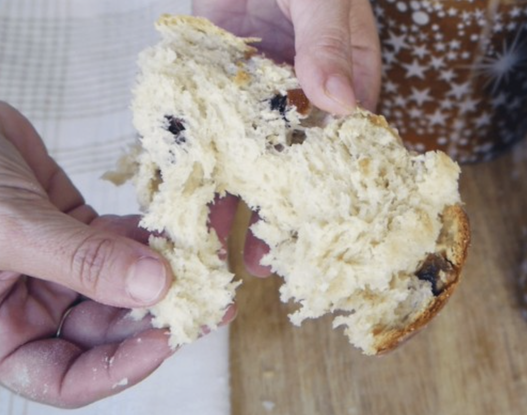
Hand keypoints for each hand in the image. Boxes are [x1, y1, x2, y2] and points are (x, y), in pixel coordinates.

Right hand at [0, 73, 235, 407]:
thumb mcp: (5, 226)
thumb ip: (81, 260)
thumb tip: (156, 287)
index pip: (63, 379)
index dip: (118, 370)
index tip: (166, 341)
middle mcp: (28, 308)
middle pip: (106, 333)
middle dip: (157, 317)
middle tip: (210, 300)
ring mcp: (58, 269)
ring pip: (123, 288)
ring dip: (166, 275)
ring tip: (209, 259)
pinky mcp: (78, 231)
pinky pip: (124, 244)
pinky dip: (154, 237)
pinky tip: (185, 228)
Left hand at [193, 0, 381, 274]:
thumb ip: (328, 43)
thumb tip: (341, 102)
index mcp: (347, 82)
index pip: (345, 149)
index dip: (329, 196)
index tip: (313, 235)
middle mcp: (303, 96)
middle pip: (293, 164)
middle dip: (276, 211)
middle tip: (261, 259)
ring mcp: (256, 91)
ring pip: (246, 153)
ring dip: (231, 195)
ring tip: (215, 240)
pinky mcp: (214, 81)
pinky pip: (205, 124)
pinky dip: (193, 155)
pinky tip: (179, 192)